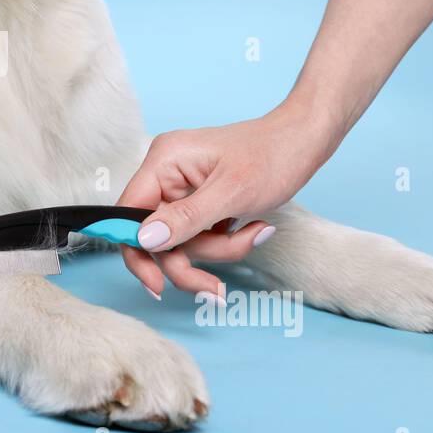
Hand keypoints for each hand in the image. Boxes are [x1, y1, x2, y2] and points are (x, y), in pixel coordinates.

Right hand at [117, 103, 335, 298]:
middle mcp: (166, 175)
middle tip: (215, 289)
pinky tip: (251, 231)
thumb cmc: (272, 156)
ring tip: (254, 235)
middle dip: (190, 260)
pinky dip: (224, 243)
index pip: (127, 214)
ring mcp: (182, 189)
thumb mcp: (231, 193)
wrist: (304, 142)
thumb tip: (144, 240)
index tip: (157, 283)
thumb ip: (186, 219)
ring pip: (180, 242)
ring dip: (217, 251)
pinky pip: (198, 236)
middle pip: (155, 236)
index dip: (136, 250)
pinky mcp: (198, 202)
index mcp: (163, 162)